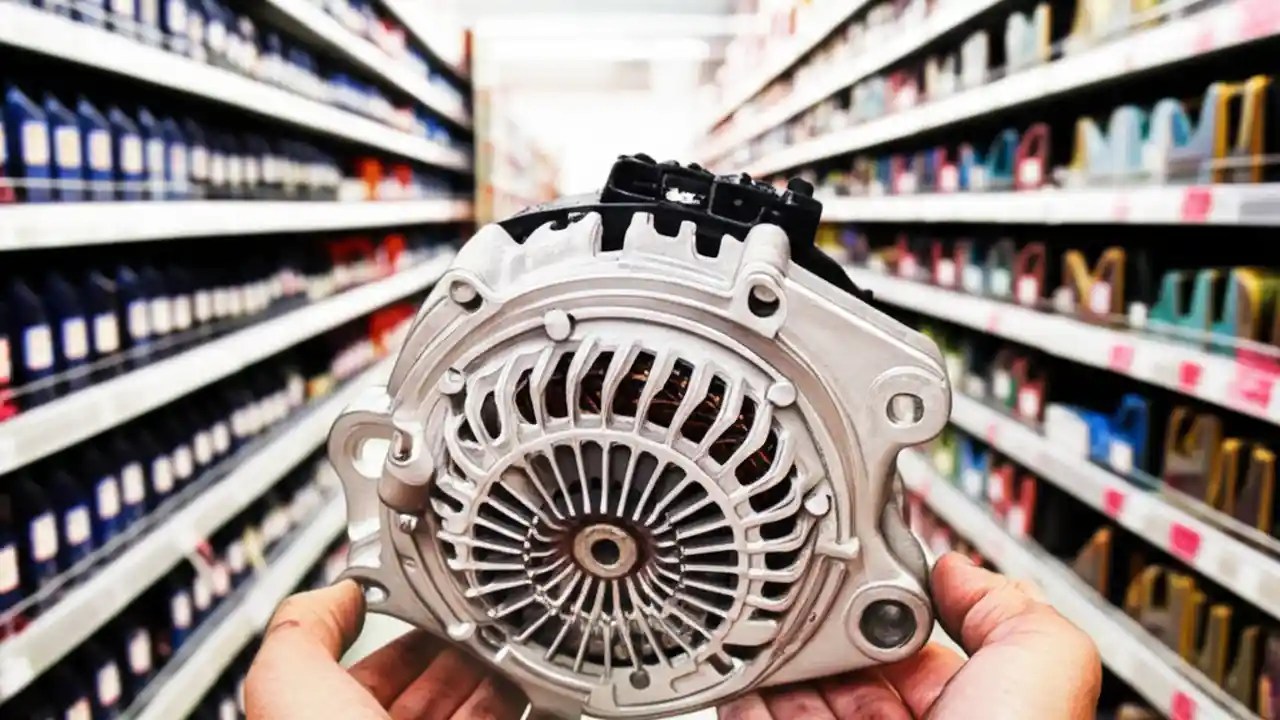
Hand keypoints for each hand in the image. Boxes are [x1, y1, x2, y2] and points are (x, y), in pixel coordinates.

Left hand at [245, 580, 525, 719]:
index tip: (431, 601)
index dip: (403, 631)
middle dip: (459, 646)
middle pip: (432, 686)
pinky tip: (536, 680)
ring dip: (499, 671)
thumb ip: (301, 630)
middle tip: (482, 616)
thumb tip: (338, 589)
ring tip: (514, 641)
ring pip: (478, 705)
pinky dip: (530, 696)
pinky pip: (519, 715)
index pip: (373, 671)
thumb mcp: (287, 687)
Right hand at [718, 553, 1101, 719]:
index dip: (876, 612)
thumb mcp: (1043, 665)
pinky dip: (744, 709)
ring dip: (769, 674)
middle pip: (843, 675)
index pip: (908, 650)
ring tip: (753, 642)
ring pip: (796, 707)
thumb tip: (957, 570)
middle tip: (791, 611)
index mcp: (970, 712)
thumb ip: (1009, 609)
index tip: (850, 583)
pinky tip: (738, 690)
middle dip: (813, 641)